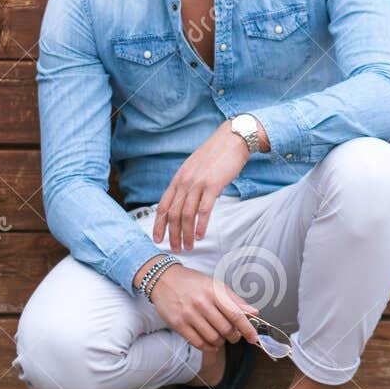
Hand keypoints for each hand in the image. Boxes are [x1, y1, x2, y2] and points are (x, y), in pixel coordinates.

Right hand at [145, 262, 259, 352]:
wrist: (164, 279)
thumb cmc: (192, 282)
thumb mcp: (215, 285)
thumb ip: (235, 300)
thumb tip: (254, 312)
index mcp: (214, 291)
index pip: (236, 314)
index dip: (247, 329)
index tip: (254, 338)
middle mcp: (202, 303)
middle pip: (226, 329)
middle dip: (234, 336)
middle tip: (233, 335)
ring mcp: (189, 314)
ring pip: (213, 338)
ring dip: (221, 342)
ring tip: (220, 337)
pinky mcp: (178, 324)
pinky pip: (198, 343)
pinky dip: (208, 347)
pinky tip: (210, 344)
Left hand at [152, 121, 250, 251]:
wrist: (232, 140)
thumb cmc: (216, 155)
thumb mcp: (194, 168)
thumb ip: (187, 184)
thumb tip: (183, 201)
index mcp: (178, 179)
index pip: (163, 206)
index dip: (158, 224)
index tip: (157, 239)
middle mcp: (184, 182)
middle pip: (173, 214)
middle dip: (172, 234)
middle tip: (175, 249)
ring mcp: (197, 183)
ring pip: (186, 215)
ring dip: (186, 234)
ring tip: (188, 246)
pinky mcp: (212, 185)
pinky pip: (204, 210)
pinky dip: (200, 225)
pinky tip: (200, 236)